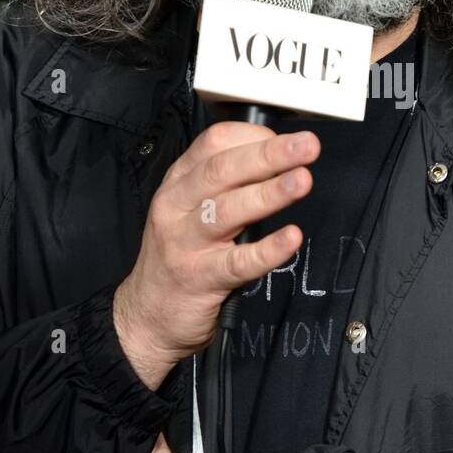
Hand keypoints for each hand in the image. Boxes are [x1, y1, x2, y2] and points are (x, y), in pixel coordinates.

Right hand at [114, 119, 320, 387]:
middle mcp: (177, 206)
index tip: (286, 138)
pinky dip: (267, 250)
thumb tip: (281, 161)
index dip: (253, 137)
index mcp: (178, 182)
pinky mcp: (200, 278)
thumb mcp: (190, 208)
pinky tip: (291, 238)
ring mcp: (186, 243)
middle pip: (223, 170)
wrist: (146, 315)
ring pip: (228, 210)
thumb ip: (226, 184)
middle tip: (306, 146)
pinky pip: (238, 262)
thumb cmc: (180, 255)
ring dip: (269, 193)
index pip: (213, 143)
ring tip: (302, 181)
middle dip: (268, 155)